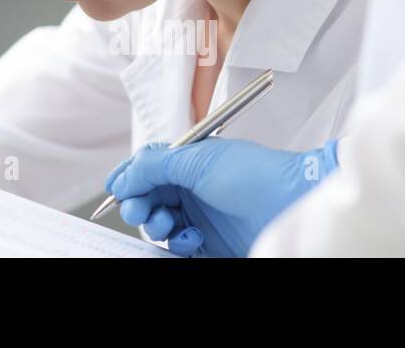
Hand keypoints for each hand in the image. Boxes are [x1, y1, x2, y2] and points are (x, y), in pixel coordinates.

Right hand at [104, 139, 338, 256]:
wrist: (289, 202)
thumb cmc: (253, 173)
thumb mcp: (197, 158)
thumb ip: (154, 165)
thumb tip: (125, 174)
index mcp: (189, 160)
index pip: (148, 166)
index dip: (129, 176)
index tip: (116, 188)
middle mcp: (192, 186)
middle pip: (148, 197)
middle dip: (138, 203)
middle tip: (139, 211)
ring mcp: (200, 214)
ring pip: (160, 223)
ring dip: (156, 224)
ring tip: (167, 224)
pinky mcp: (209, 241)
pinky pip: (179, 246)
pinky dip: (179, 243)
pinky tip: (192, 237)